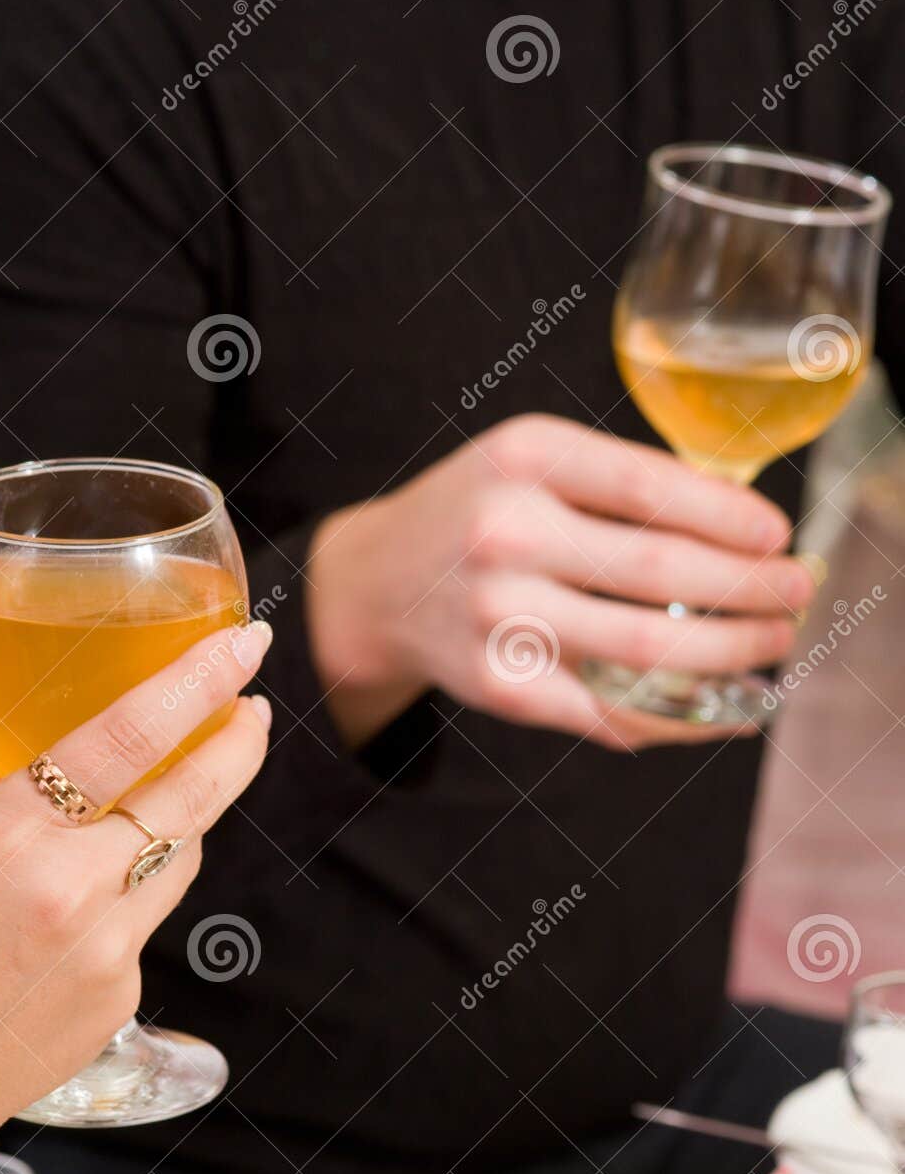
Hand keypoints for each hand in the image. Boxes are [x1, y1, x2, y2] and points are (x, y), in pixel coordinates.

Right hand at [0, 620, 271, 1157]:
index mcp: (3, 837)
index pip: (130, 736)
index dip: (198, 682)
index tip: (241, 647)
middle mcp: (68, 892)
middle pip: (194, 796)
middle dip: (238, 739)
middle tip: (252, 702)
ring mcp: (105, 952)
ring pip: (181, 854)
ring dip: (189, 812)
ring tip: (171, 784)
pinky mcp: (122, 997)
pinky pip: (150, 918)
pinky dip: (136, 887)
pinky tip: (92, 892)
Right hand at [306, 415, 812, 748]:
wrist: (378, 584)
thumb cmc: (479, 512)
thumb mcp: (533, 461)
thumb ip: (620, 482)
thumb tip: (745, 528)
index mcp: (525, 457)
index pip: (651, 487)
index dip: (730, 517)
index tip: (779, 536)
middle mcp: (505, 532)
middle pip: (661, 572)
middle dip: (749, 588)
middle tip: (795, 594)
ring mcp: (500, 615)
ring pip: (646, 648)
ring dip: (730, 652)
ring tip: (772, 645)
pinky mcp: (501, 685)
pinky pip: (610, 711)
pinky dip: (680, 715)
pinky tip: (723, 706)